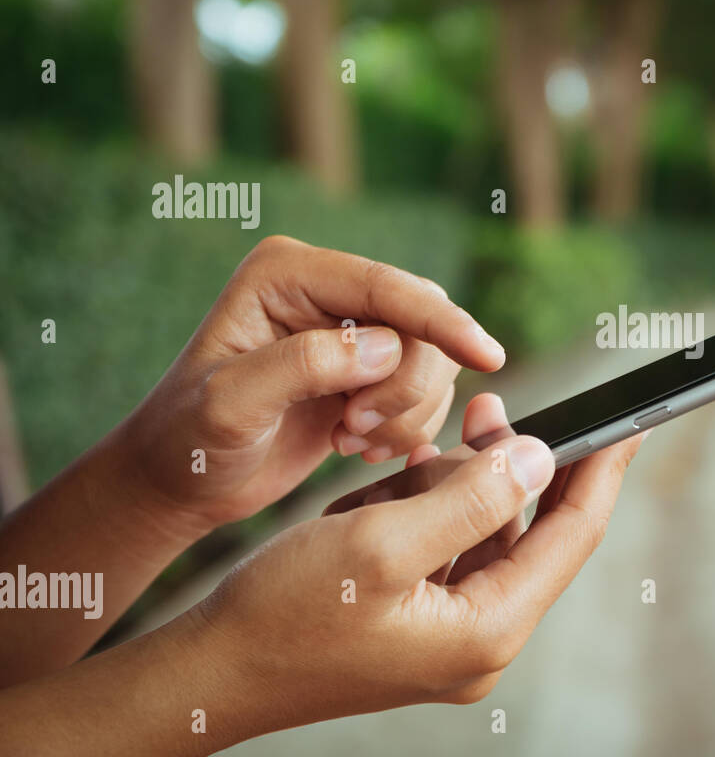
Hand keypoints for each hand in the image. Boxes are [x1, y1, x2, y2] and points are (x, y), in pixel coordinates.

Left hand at [112, 234, 504, 542]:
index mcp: (288, 274)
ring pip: (431, 360)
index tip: (487, 358)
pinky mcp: (368, 368)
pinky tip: (359, 447)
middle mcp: (326, 290)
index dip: (443, 322)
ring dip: (406, 413)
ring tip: (349, 443)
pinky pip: (426, 390)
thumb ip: (304, 365)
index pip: (387, 287)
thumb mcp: (231, 405)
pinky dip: (407, 427)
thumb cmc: (190, 442)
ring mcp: (350, 328)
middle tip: (354, 433)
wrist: (185, 483)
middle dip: (406, 387)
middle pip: (420, 323)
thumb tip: (385, 347)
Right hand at [182, 424, 644, 735]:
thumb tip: (539, 458)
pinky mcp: (422, 622)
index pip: (573, 535)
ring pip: (484, 529)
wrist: (213, 668)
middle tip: (483, 411)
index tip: (632, 419)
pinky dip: (425, 510)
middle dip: (500, 467)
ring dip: (448, 487)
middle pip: (528, 527)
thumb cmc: (285, 611)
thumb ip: (473, 498)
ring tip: (394, 480)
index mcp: (487, 627)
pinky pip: (447, 547)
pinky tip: (389, 492)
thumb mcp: (382, 540)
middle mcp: (482, 638)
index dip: (603, 470)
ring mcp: (452, 635)